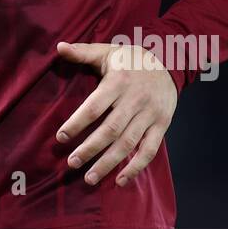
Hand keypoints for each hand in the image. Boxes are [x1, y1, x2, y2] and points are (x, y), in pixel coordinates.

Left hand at [54, 41, 176, 187]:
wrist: (169, 62)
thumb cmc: (129, 60)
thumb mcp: (106, 51)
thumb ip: (82, 52)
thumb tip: (59, 47)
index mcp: (118, 81)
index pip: (95, 106)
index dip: (77, 122)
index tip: (60, 137)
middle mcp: (134, 100)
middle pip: (111, 129)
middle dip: (90, 148)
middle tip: (71, 163)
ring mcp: (150, 114)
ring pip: (128, 143)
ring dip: (108, 163)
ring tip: (89, 178)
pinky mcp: (162, 125)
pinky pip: (150, 150)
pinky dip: (136, 167)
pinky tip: (120, 181)